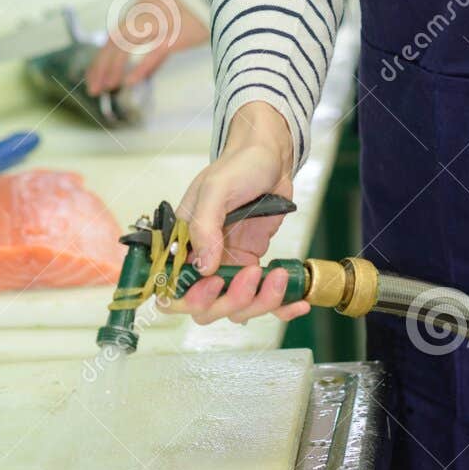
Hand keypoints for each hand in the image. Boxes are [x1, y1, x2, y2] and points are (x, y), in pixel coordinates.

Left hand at [83, 0, 206, 95]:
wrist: (220, 1)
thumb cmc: (195, 15)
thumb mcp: (168, 24)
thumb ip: (152, 46)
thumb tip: (137, 73)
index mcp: (142, 9)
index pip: (113, 35)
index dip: (101, 58)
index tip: (94, 76)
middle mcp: (146, 14)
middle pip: (114, 41)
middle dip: (100, 66)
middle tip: (93, 88)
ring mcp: (159, 23)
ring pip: (126, 45)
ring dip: (112, 68)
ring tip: (105, 87)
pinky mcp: (175, 35)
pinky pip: (152, 53)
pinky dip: (139, 68)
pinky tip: (129, 82)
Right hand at [162, 105, 308, 327]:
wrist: (270, 160)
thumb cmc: (238, 166)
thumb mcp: (217, 187)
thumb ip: (205, 225)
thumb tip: (203, 266)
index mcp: (181, 243)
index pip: (170, 289)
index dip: (189, 298)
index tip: (214, 284)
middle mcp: (202, 261)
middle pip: (205, 308)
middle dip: (231, 300)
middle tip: (253, 273)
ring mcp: (229, 268)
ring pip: (237, 309)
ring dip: (260, 302)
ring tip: (280, 275)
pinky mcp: (254, 269)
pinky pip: (262, 300)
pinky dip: (280, 307)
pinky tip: (298, 302)